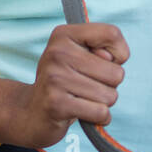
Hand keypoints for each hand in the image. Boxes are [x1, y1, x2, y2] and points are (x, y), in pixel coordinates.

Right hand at [7, 22, 128, 148]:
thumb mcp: (80, 56)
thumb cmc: (65, 81)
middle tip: (87, 85)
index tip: (103, 61)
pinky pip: (101, 112)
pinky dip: (99, 117)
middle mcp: (57, 53)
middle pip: (116, 72)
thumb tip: (112, 60)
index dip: (119, 53)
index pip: (112, 34)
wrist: (32, 113)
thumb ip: (104, 51)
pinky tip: (82, 112)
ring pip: (110, 95)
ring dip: (102, 103)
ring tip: (82, 98)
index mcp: (64, 34)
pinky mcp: (57, 104)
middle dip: (110, 85)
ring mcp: (55, 78)